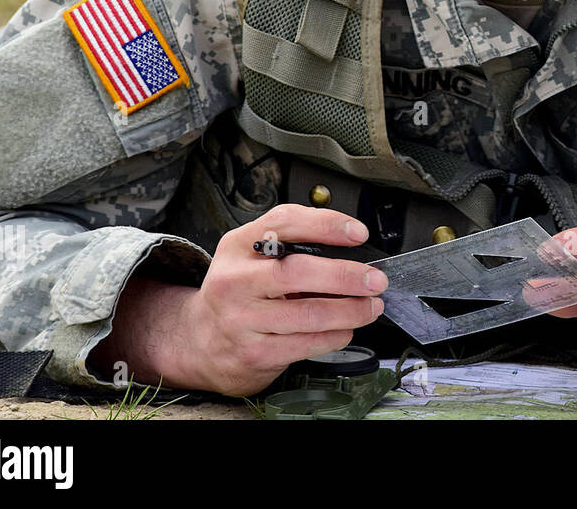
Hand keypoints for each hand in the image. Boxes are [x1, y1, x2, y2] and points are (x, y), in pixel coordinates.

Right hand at [94, 204, 386, 396]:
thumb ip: (291, 236)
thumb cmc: (241, 289)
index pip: (283, 223)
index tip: (359, 233)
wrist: (201, 340)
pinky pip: (306, 344)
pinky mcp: (253, 353)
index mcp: (237, 246)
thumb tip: (348, 235)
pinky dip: (335, 335)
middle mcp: (234, 281)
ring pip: (307, 314)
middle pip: (296, 272)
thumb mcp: (252, 251)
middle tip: (375, 279)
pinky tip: (347, 328)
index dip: (326, 225)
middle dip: (345, 275)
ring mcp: (241, 320)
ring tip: (371, 306)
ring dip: (350, 310)